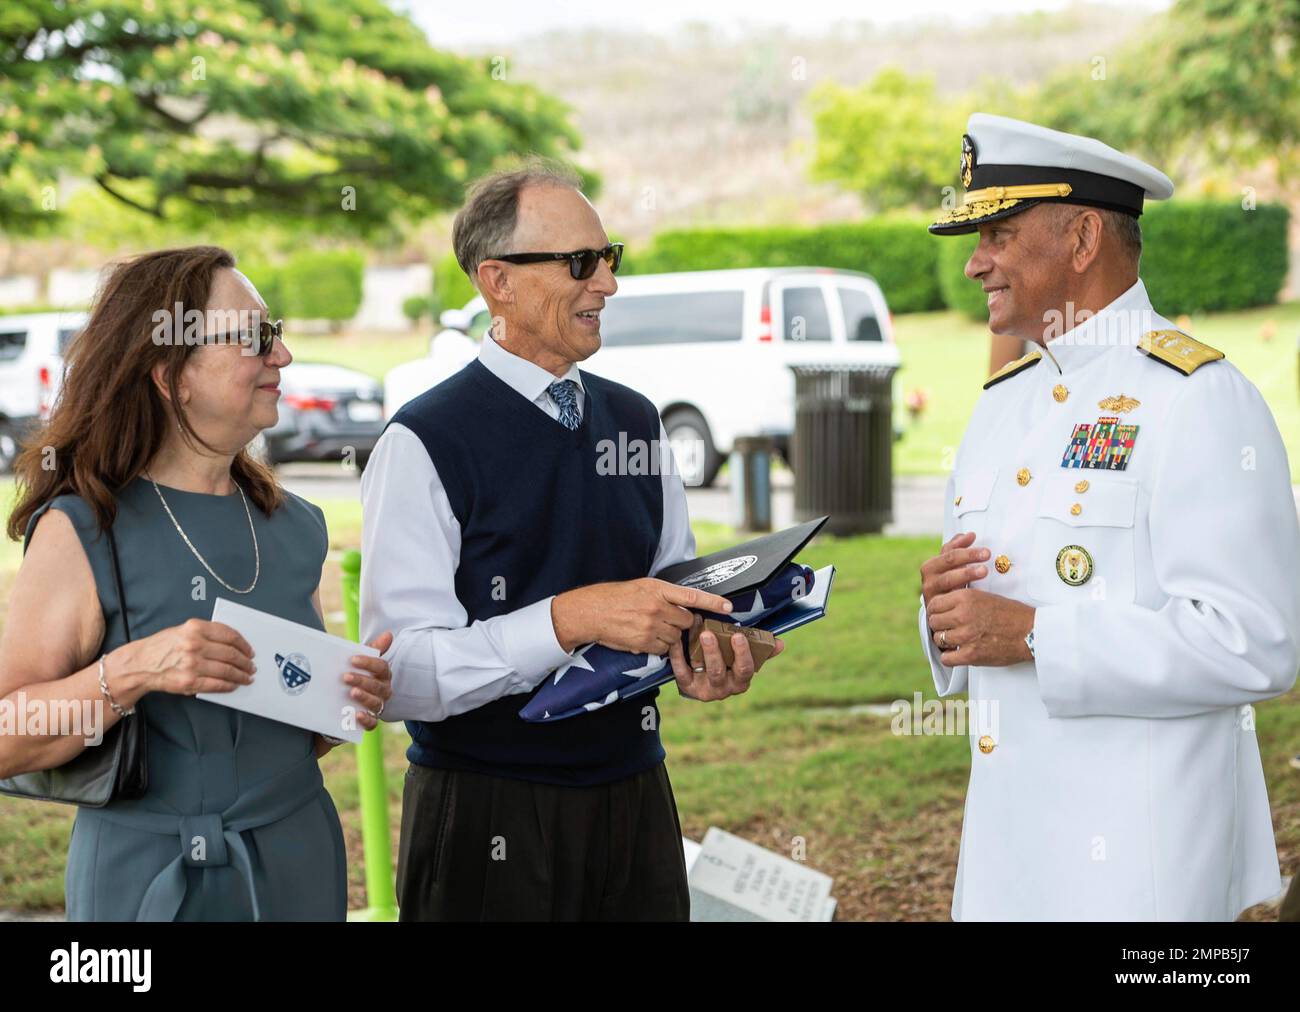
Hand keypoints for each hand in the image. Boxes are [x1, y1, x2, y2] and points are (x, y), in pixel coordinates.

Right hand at [107, 618, 254, 703]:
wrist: (140, 664)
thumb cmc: (163, 647)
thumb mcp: (183, 630)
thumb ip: (207, 633)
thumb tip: (235, 644)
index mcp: (195, 628)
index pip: (229, 635)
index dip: (244, 644)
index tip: (250, 651)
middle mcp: (194, 644)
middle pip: (231, 654)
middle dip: (245, 662)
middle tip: (251, 666)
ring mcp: (192, 664)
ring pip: (227, 670)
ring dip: (241, 675)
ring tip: (246, 677)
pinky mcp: (189, 682)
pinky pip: (217, 684)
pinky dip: (229, 686)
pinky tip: (233, 685)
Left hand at [342, 630, 393, 731]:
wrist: (335, 702)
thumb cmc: (352, 676)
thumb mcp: (359, 662)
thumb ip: (373, 649)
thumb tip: (389, 634)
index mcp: (382, 675)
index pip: (382, 667)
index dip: (369, 663)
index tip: (352, 659)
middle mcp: (383, 691)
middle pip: (379, 686)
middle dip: (363, 680)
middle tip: (345, 677)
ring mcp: (376, 707)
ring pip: (376, 703)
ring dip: (365, 697)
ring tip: (352, 693)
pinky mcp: (368, 722)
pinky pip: (372, 723)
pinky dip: (366, 719)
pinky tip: (357, 714)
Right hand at [551, 578, 732, 654]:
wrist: (591, 612)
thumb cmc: (617, 597)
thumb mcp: (643, 586)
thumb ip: (665, 595)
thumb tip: (686, 606)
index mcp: (658, 589)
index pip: (692, 596)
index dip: (713, 602)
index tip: (729, 606)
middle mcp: (657, 607)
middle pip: (686, 621)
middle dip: (683, 624)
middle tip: (672, 621)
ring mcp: (651, 626)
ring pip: (676, 637)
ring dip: (671, 636)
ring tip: (652, 628)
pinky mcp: (644, 642)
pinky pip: (663, 649)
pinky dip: (659, 647)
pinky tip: (645, 638)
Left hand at [668, 616, 783, 701]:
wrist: (701, 680)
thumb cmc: (727, 664)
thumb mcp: (743, 658)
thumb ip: (760, 650)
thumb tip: (780, 644)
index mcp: (740, 680)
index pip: (745, 669)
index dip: (743, 654)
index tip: (738, 636)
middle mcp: (724, 688)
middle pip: (720, 672)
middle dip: (715, 652)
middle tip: (709, 633)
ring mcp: (705, 690)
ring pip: (703, 672)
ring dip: (701, 652)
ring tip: (699, 634)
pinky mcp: (687, 687)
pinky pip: (681, 672)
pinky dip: (678, 656)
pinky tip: (677, 641)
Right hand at [920, 531, 989, 610]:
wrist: (941, 617)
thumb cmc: (951, 590)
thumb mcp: (953, 570)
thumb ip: (958, 552)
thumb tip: (969, 535)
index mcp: (932, 566)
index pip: (947, 551)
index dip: (963, 545)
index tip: (977, 539)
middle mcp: (929, 579)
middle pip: (947, 562)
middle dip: (968, 556)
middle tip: (986, 554)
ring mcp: (932, 594)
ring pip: (947, 579)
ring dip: (966, 573)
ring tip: (983, 570)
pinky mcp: (936, 609)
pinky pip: (949, 599)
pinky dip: (961, 594)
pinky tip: (975, 592)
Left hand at [926, 587, 1034, 666]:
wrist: (1032, 632)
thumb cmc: (1011, 614)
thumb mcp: (984, 597)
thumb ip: (962, 600)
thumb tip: (942, 605)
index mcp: (965, 597)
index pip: (934, 604)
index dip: (936, 611)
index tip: (941, 615)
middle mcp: (963, 615)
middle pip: (934, 622)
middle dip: (939, 626)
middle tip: (948, 629)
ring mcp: (966, 635)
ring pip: (938, 639)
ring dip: (945, 641)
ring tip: (956, 641)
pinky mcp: (971, 654)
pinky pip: (947, 658)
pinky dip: (950, 657)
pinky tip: (958, 654)